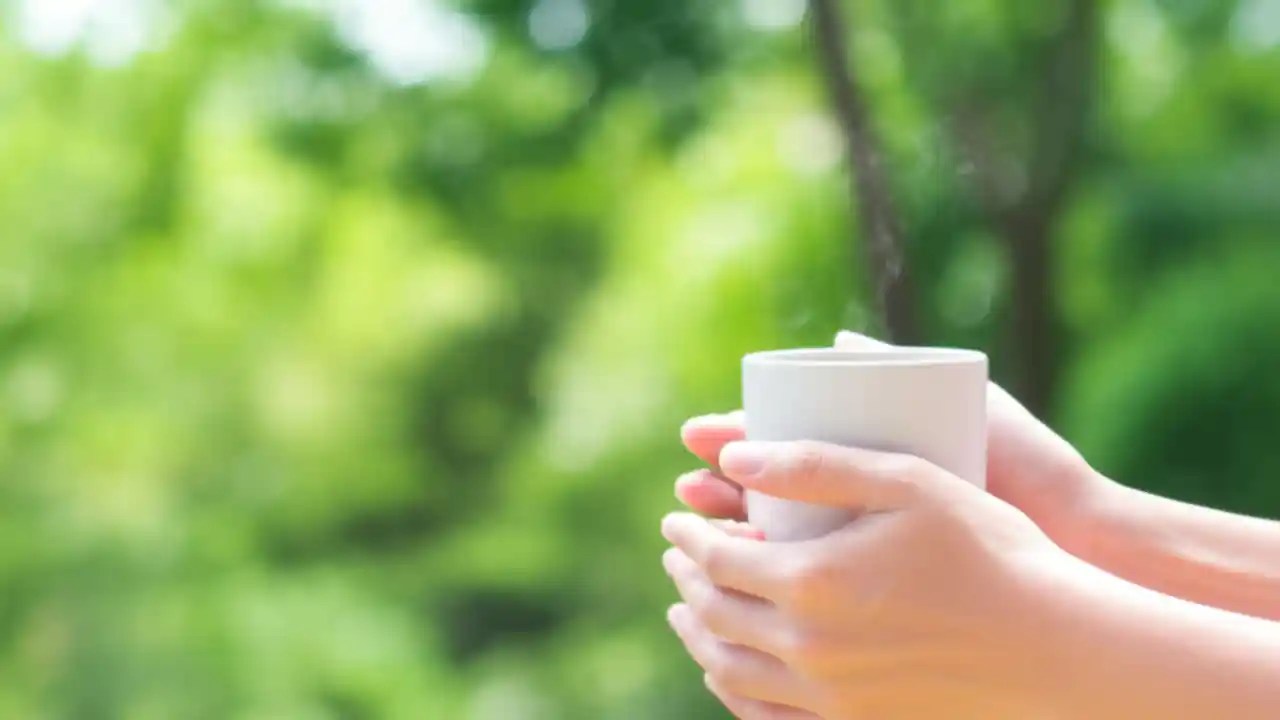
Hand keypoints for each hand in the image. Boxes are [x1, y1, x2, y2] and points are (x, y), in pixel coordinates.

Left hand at [663, 440, 1070, 718]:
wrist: (1058, 648)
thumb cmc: (991, 551)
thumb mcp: (908, 482)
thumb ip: (814, 466)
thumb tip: (733, 456)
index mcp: (811, 583)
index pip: (717, 559)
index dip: (688, 537)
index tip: (676, 518)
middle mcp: (809, 648)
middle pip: (715, 614)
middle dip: (686, 581)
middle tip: (678, 557)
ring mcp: (831, 697)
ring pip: (731, 671)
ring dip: (699, 636)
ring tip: (689, 610)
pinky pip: (768, 717)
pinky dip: (734, 690)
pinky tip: (732, 672)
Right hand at [676, 331, 1105, 549]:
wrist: (1080, 532)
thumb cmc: (1025, 464)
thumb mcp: (966, 404)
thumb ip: (908, 367)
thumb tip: (839, 343)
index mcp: (869, 457)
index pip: (783, 447)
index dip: (736, 440)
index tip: (698, 436)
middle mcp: (862, 505)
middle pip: (770, 495)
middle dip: (721, 487)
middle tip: (686, 486)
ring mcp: (869, 550)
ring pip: (780, 544)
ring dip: (732, 535)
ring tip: (699, 524)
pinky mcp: (880, 591)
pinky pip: (812, 588)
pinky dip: (771, 584)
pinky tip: (740, 580)